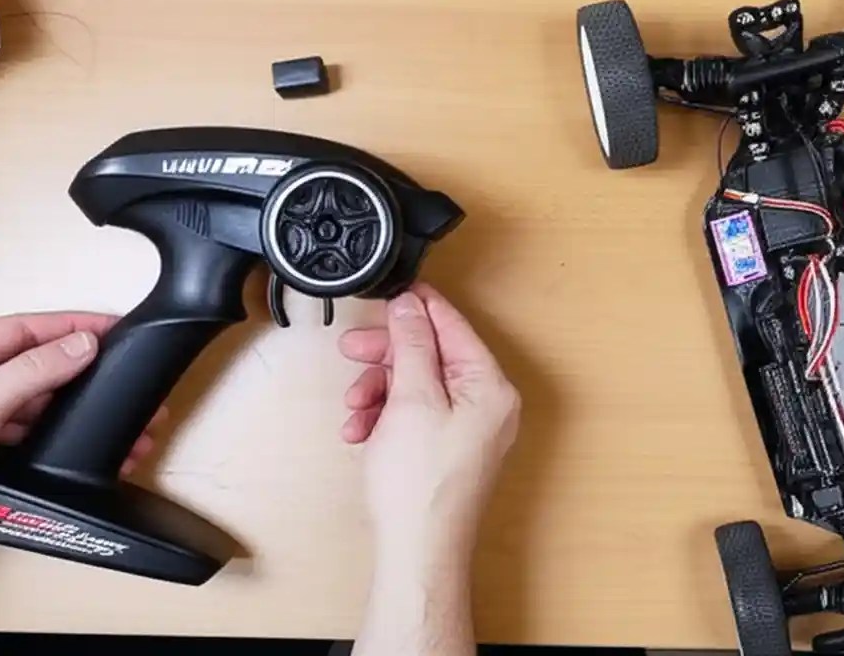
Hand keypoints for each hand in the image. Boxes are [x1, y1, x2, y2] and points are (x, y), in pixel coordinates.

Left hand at [0, 312, 159, 477]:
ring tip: (125, 424)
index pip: (30, 328)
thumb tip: (82, 346)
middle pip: (42, 366)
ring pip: (45, 405)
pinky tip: (92, 449)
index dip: (75, 326)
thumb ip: (30, 371)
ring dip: (83, 416)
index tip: (115, 328)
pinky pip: (37, 436)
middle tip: (129, 380)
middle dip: (89, 377)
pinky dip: (66, 442)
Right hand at [338, 285, 519, 556]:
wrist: (418, 549)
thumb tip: (410, 307)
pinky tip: (361, 432)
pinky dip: (386, 417)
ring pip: (419, 387)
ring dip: (380, 391)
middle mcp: (488, 404)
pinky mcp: (450, 450)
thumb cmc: (420, 483)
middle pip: (433, 357)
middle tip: (353, 351)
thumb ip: (412, 347)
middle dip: (388, 356)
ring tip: (355, 409)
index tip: (391, 292)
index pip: (454, 328)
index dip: (419, 308)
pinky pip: (417, 416)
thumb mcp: (411, 399)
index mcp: (490, 386)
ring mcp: (471, 429)